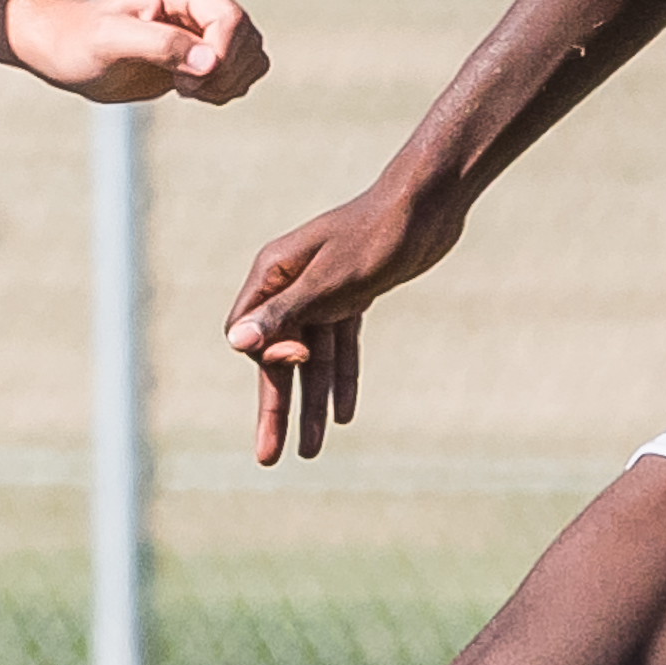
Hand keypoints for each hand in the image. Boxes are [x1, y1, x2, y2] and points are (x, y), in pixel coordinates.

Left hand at [10, 0, 265, 105]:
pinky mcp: (207, 48)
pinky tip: (190, 91)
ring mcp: (207, 23)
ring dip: (228, 83)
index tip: (184, 85)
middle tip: (181, 89)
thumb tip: (210, 62)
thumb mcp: (110, 42)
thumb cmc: (78, 41)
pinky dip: (227, 88)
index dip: (220, 58)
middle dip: (222, 74)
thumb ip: (161, 46)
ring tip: (185, 90)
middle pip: (248, 39)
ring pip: (253, 55)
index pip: (231, 20)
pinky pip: (244, 70)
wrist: (65, 52)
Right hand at [222, 176, 466, 463]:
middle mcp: (290, 286)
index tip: (302, 357)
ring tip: (313, 453)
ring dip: (313, 404)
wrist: (428, 205)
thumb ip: (284, 314)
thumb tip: (237, 343)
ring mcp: (322, 294)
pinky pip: (341, 348)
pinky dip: (342, 378)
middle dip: (277, 408)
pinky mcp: (352, 298)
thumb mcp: (329, 281)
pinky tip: (344, 414)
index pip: (249, 337)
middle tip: (269, 459)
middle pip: (277, 359)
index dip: (269, 360)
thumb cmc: (376, 236)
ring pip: (312, 360)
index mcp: (272, 275)